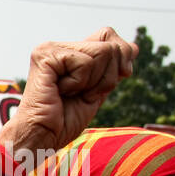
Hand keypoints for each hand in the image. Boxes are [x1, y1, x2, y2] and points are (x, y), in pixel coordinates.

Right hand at [0, 27, 136, 157]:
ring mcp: (50, 49)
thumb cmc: (63, 121)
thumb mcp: (98, 90)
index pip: (109, 36)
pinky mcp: (45, 56)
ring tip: (69, 94)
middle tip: (80, 94)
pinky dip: (80, 83)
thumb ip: (114, 68)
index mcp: (70, 53)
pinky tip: (59, 92)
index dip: (118, 61)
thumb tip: (135, 47)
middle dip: (106, 77)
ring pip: (104, 52)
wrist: (40, 138)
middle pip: (111, 45)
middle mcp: (59, 46)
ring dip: (93, 82)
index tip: (99, 88)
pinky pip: (86, 63)